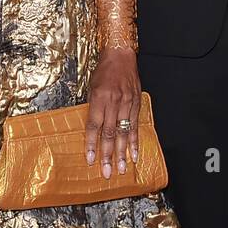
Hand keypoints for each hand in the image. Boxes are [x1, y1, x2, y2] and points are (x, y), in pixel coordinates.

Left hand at [85, 47, 140, 177]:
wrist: (121, 55)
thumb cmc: (103, 70)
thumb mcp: (91, 87)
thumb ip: (93, 108)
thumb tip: (91, 130)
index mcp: (99, 98)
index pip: (94, 126)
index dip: (91, 144)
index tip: (90, 159)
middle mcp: (114, 102)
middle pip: (109, 133)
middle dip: (107, 155)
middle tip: (106, 172)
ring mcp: (127, 103)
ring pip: (123, 132)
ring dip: (122, 153)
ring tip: (121, 169)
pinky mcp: (136, 104)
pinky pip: (135, 126)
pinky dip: (135, 141)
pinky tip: (134, 154)